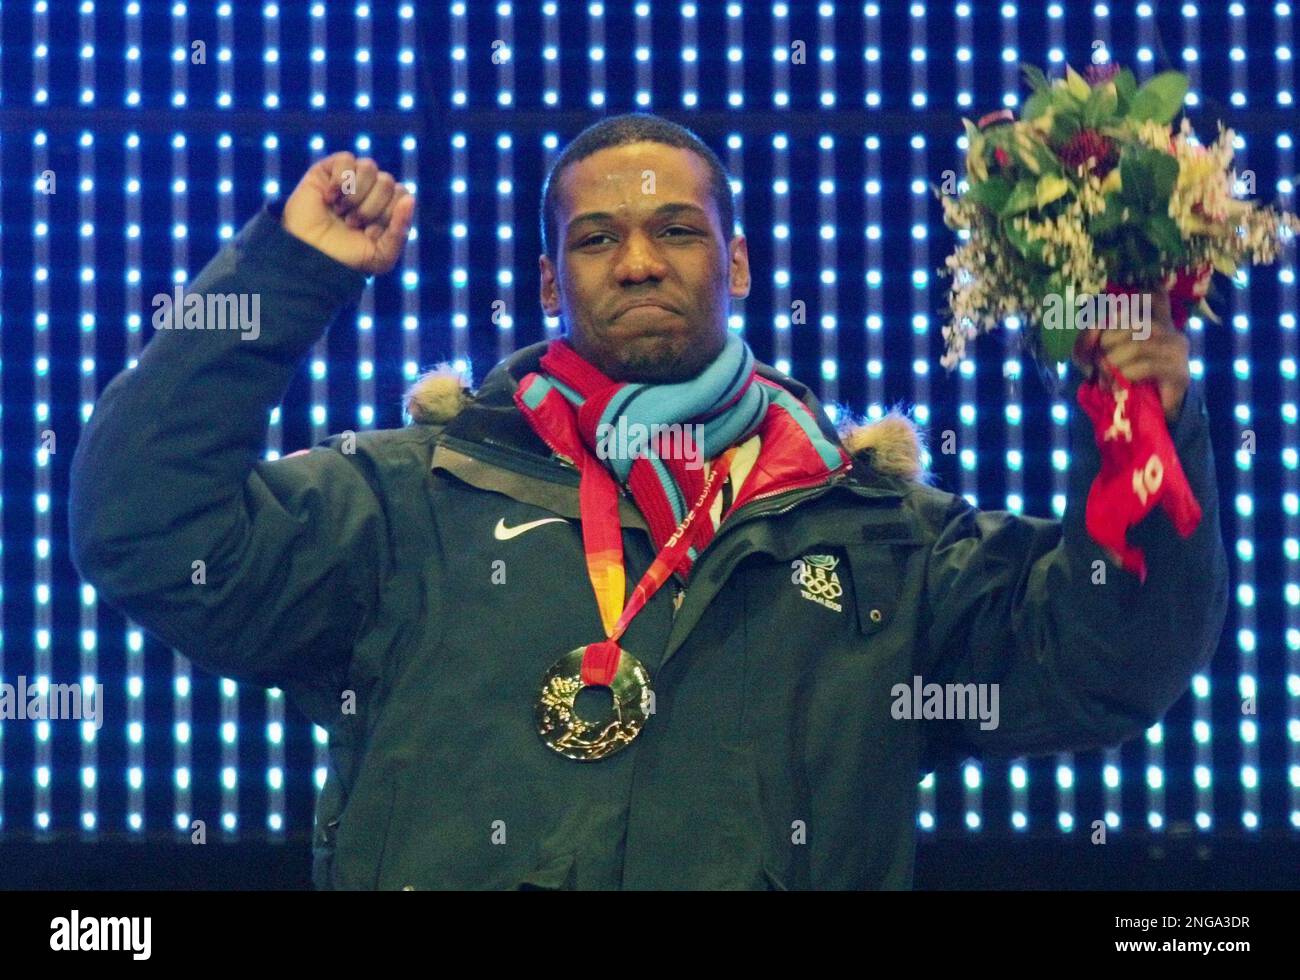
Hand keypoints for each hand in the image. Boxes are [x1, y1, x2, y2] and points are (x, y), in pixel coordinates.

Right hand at [281, 152, 414, 275]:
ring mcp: (351, 179)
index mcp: (388, 209)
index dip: (388, 214)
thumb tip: (409, 199)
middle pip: (387, 182)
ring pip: (369, 167)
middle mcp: (372, 191)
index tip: (371, 232)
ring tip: (340, 211)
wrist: (307, 255)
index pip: (403, 194)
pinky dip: (339, 181)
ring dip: (354, 195)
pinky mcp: (329, 170)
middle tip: (351, 223)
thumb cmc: (344, 258)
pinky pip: (346, 159)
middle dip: (369, 208)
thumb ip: (400, 232)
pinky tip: (329, 198)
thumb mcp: (381, 257)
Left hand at [1071, 286, 1189, 425]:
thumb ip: (1087, 341)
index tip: (1105, 328)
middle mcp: (1167, 328)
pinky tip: (1118, 386)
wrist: (1148, 413)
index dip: (1124, 307)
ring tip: (1107, 378)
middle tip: (1098, 364)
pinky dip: (1125, 376)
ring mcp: (1176, 347)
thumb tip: (1092, 330)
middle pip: (1131, 321)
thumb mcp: (1094, 357)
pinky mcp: (1178, 370)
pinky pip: (1146, 365)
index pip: (1150, 295)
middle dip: (1107, 343)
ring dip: (1114, 362)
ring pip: (1138, 344)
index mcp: (1151, 318)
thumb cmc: (1122, 379)